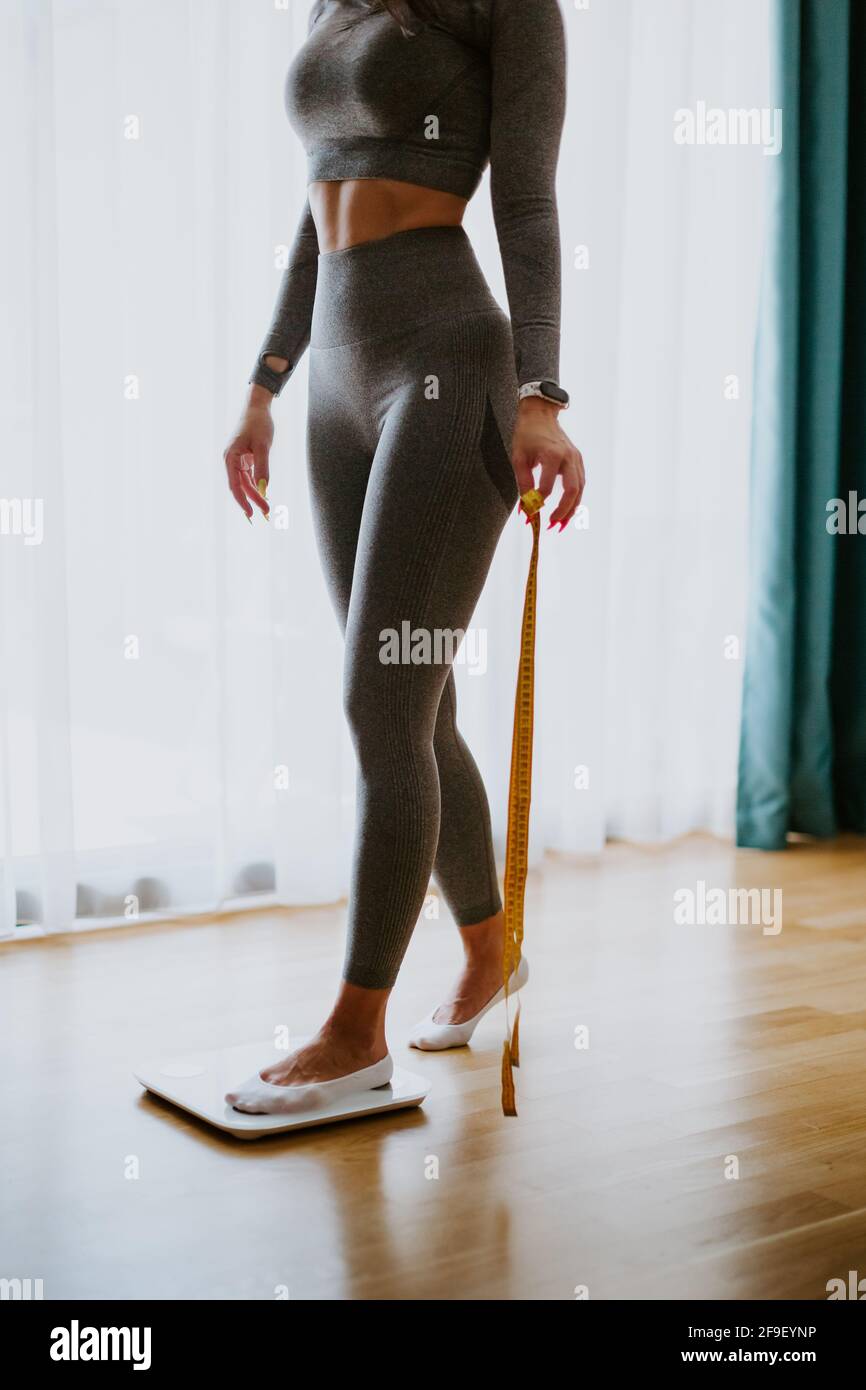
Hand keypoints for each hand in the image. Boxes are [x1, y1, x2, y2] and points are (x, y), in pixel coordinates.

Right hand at [223, 387, 273, 520]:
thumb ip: (263, 468)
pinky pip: (249, 476)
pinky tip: (264, 494)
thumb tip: (263, 489)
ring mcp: (237, 459)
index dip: (242, 501)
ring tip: (266, 507)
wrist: (257, 407)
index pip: (235, 485)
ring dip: (255, 494)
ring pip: (246, 482)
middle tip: (266, 513)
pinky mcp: (245, 458)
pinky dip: (256, 485)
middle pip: (241, 486)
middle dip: (253, 500)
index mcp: (230, 457)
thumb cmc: (259, 423)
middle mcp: (231, 460)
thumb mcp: (263, 446)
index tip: (251, 513)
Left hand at [511, 397, 584, 529]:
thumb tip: (526, 508)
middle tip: (552, 525)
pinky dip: (575, 498)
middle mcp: (568, 457)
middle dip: (563, 510)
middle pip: (572, 490)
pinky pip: (580, 482)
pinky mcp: (578, 460)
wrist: (540, 414)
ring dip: (572, 508)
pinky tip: (566, 509)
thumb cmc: (526, 435)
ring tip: (561, 523)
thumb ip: (523, 483)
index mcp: (552, 455)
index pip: (546, 487)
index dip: (538, 503)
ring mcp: (576, 458)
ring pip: (580, 488)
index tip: (530, 515)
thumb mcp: (519, 458)